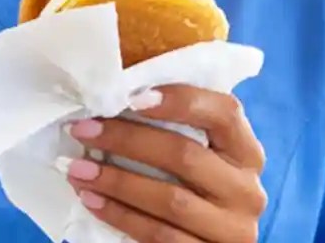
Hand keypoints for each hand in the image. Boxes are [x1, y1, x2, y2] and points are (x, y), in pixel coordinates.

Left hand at [62, 86, 266, 242]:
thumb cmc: (197, 188)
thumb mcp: (203, 157)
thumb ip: (179, 129)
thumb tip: (118, 96)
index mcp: (247, 152)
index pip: (223, 113)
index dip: (179, 99)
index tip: (130, 96)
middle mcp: (247, 189)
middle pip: (186, 156)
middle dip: (127, 140)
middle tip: (83, 130)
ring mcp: (232, 228)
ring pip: (170, 199)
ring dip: (116, 182)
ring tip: (77, 169)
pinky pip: (159, 236)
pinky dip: (120, 216)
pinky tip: (92, 200)